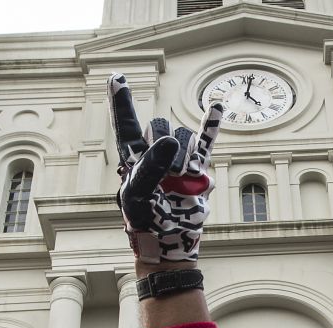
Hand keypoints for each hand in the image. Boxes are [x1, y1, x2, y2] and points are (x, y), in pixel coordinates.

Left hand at [109, 73, 222, 265]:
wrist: (169, 243)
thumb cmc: (144, 221)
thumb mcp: (137, 195)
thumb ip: (150, 166)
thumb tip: (172, 140)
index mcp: (133, 158)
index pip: (125, 123)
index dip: (121, 101)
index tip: (116, 79)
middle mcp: (155, 154)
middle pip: (162, 127)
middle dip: (167, 147)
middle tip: (168, 176)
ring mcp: (177, 161)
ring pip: (185, 138)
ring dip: (186, 159)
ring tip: (183, 183)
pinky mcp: (198, 171)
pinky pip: (206, 143)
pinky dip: (211, 126)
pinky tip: (215, 106)